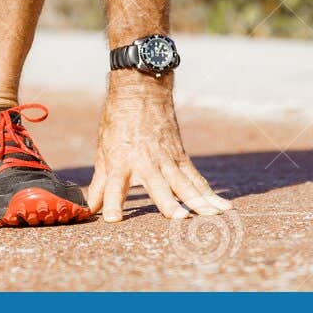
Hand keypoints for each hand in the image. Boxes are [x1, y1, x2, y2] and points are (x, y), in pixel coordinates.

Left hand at [86, 74, 232, 221]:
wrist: (141, 92)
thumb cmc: (118, 124)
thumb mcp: (103, 153)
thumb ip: (99, 186)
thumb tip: (89, 210)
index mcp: (120, 162)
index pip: (114, 186)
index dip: (113, 203)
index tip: (113, 220)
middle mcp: (146, 163)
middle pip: (159, 186)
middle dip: (168, 202)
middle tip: (179, 218)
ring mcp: (166, 160)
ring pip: (184, 184)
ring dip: (198, 200)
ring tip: (211, 216)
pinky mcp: (180, 157)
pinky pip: (196, 178)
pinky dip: (209, 193)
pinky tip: (223, 206)